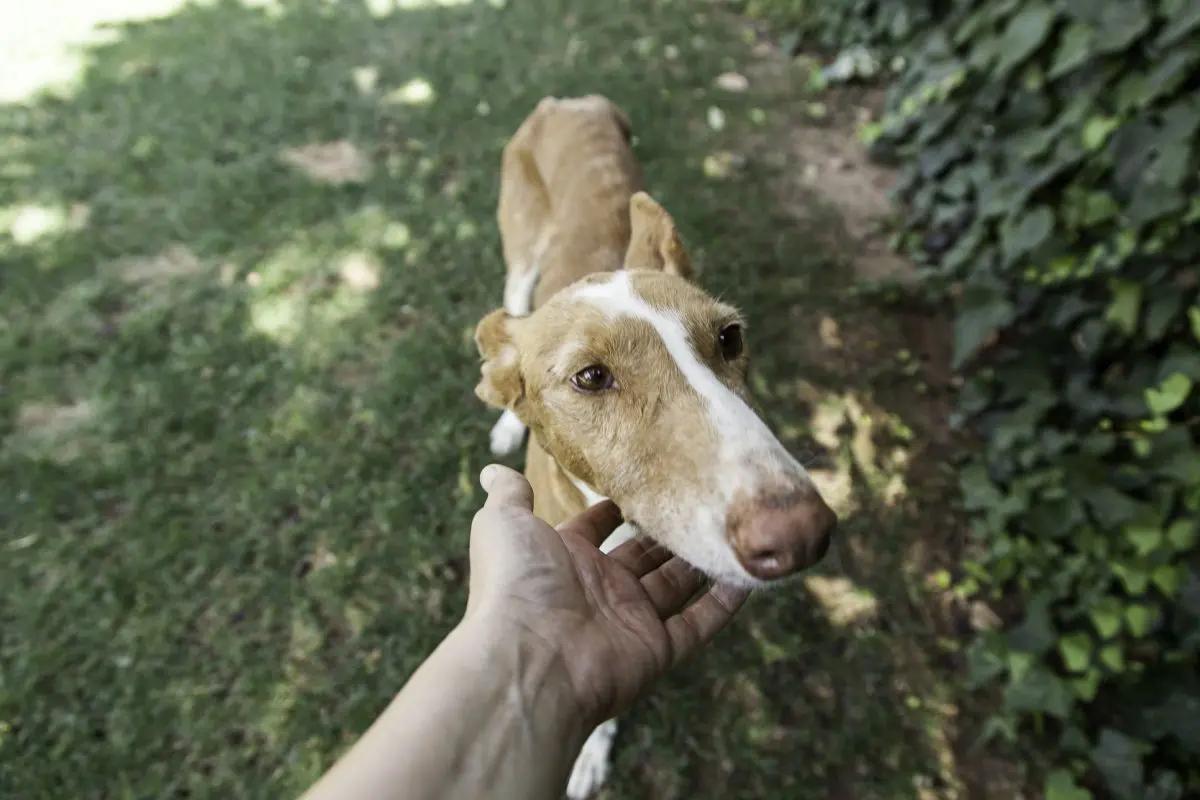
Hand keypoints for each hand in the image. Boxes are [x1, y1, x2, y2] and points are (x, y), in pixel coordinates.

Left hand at [466, 464, 749, 726]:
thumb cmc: (514, 583)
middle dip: (669, 530)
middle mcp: (598, 590)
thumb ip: (509, 495)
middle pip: (643, 556)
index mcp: (564, 559)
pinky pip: (698, 624)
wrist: (529, 656)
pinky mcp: (656, 651)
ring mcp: (629, 621)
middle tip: (704, 497)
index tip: (650, 479)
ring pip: (676, 586)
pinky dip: (724, 603)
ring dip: (703, 560)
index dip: (618, 507)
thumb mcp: (503, 524)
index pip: (595, 527)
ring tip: (734, 525)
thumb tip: (493, 469)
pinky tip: (748, 575)